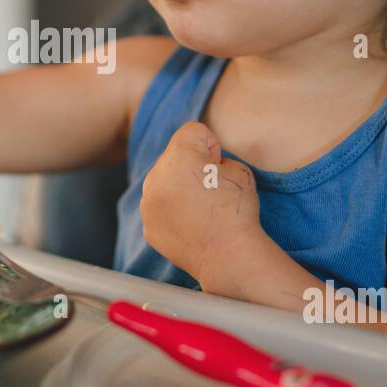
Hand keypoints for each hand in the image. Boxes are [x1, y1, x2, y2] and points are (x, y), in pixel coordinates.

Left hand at [139, 121, 263, 285]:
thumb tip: (204, 164)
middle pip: (174, 156)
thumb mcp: (239, 169)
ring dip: (178, 188)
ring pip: (163, 181)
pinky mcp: (148, 224)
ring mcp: (148, 202)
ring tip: (202, 209)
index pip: (192, 131)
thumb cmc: (236, 211)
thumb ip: (216, 157)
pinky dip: (172, 211)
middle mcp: (156, 175)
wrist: (229, 256)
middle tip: (211, 190)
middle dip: (190, 166)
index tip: (218, 166)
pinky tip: (192, 223)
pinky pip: (159, 206)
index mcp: (178, 155)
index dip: (211, 145)